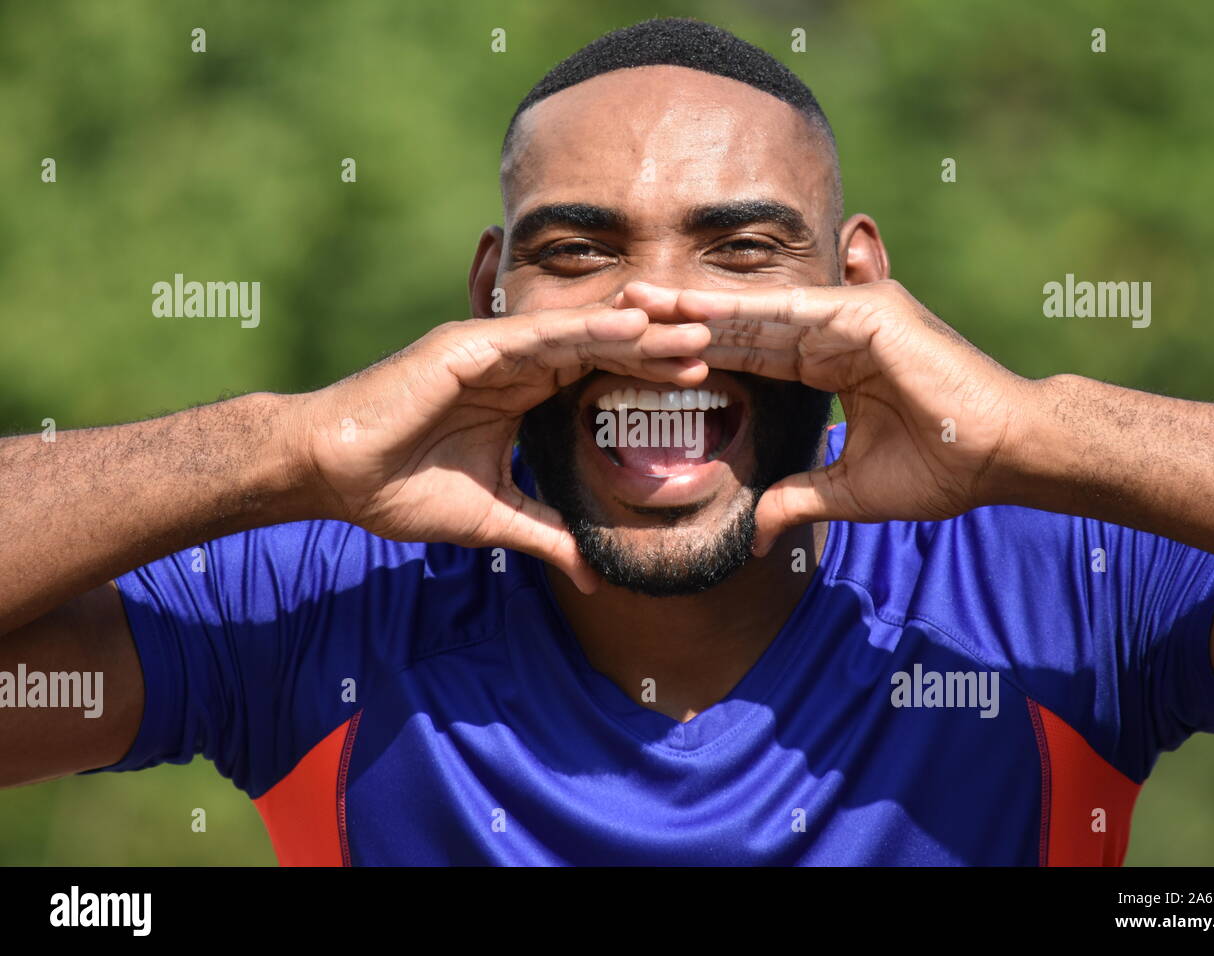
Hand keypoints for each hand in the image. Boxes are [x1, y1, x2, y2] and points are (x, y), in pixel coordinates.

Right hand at [298, 305, 711, 591]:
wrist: (332, 474)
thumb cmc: (400, 490)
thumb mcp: (493, 519)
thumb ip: (546, 536)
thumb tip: (593, 577)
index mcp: (521, 394)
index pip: (597, 378)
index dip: (646, 377)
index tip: (700, 384)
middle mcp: (513, 364)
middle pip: (599, 349)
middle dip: (657, 347)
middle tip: (718, 345)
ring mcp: (491, 350)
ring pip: (579, 334)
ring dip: (637, 333)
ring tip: (693, 331)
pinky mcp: (465, 347)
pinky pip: (536, 336)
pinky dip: (584, 330)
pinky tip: (630, 328)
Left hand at [618, 279, 1033, 554]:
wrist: (1003, 457)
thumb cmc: (941, 469)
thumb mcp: (849, 490)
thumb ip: (798, 499)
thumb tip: (753, 536)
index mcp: (831, 364)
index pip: (750, 355)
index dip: (698, 354)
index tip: (643, 353)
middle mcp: (837, 332)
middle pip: (743, 325)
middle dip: (682, 319)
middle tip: (620, 306)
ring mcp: (854, 316)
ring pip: (759, 313)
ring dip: (697, 307)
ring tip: (639, 298)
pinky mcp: (871, 316)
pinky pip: (793, 315)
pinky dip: (742, 313)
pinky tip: (693, 311)